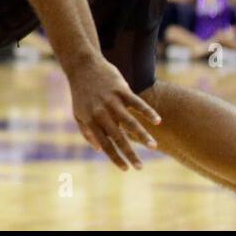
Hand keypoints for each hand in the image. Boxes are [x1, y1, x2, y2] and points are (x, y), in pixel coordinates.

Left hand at [66, 56, 160, 170]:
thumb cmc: (81, 92)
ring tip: (153, 147)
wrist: (82, 66)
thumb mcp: (78, 113)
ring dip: (142, 136)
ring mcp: (112, 101)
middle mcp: (101, 112)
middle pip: (118, 137)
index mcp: (91, 120)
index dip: (115, 157)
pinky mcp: (121, 90)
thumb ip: (87, 132)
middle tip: (140, 167)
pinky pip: (137, 103)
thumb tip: (99, 149)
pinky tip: (157, 120)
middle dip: (130, 154)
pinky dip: (148, 112)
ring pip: (130, 122)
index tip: (126, 169)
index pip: (105, 144)